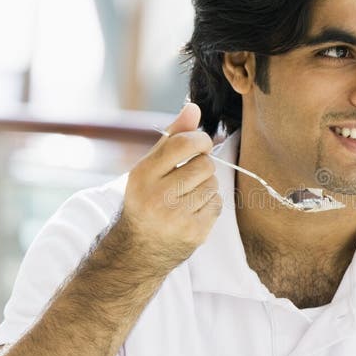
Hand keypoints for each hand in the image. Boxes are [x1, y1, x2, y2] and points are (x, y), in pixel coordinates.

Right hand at [117, 103, 221, 274]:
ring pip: (213, 185)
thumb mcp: (150, 166)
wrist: (138, 248)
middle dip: (203, 167)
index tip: (201, 145)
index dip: (201, 140)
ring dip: (207, 187)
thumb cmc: (147, 198)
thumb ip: (173, 136)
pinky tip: (193, 212)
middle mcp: (158, 196)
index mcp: (144, 174)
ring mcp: (176, 218)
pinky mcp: (193, 233)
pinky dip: (210, 205)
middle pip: (205, 165)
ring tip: (188, 196)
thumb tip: (194, 107)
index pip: (184, 143)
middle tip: (190, 176)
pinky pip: (217, 205)